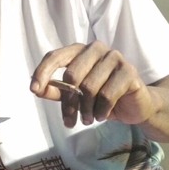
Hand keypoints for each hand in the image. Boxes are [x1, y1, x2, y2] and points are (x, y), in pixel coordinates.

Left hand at [30, 41, 154, 127]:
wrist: (134, 105)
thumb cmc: (100, 96)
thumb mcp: (74, 94)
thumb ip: (55, 90)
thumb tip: (36, 89)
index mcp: (78, 50)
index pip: (55, 56)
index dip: (42, 72)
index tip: (33, 90)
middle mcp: (95, 49)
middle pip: (71, 75)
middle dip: (68, 102)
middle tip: (69, 120)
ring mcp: (114, 57)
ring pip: (89, 86)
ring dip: (85, 109)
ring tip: (87, 120)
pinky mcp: (128, 71)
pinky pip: (107, 94)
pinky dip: (101, 110)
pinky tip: (101, 116)